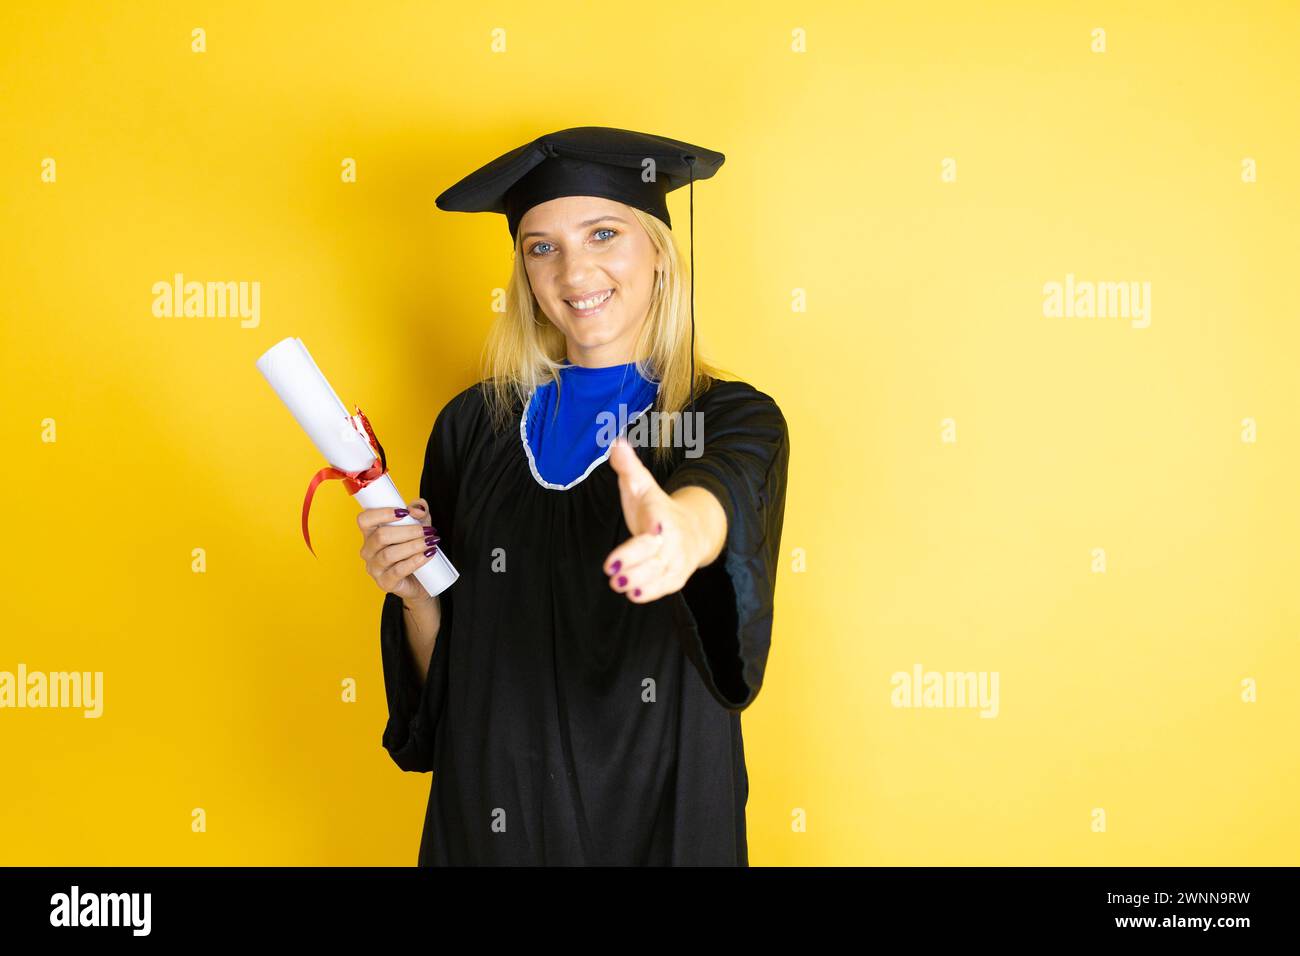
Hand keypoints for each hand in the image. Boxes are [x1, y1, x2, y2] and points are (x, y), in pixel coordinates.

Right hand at [358, 498, 440, 605]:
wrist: (422, 581)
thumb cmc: (415, 551)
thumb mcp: (419, 527)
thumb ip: (419, 512)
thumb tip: (417, 509)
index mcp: (371, 534)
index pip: (365, 520)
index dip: (382, 513)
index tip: (404, 512)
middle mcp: (368, 551)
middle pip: (381, 536)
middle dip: (408, 531)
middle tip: (428, 530)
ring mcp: (374, 569)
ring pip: (389, 554)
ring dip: (413, 545)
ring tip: (431, 542)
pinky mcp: (385, 583)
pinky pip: (398, 571)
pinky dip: (414, 561)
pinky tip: (428, 555)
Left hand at [603, 435, 707, 602]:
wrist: (692, 529)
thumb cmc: (657, 508)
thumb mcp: (642, 485)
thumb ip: (628, 467)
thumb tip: (615, 443)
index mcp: (662, 514)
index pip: (658, 523)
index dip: (650, 533)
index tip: (644, 534)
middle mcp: (673, 538)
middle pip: (657, 553)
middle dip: (636, 562)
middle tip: (612, 572)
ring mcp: (677, 559)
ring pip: (661, 572)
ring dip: (641, 581)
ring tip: (618, 585)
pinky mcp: (677, 576)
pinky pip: (667, 586)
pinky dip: (652, 592)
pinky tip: (633, 595)